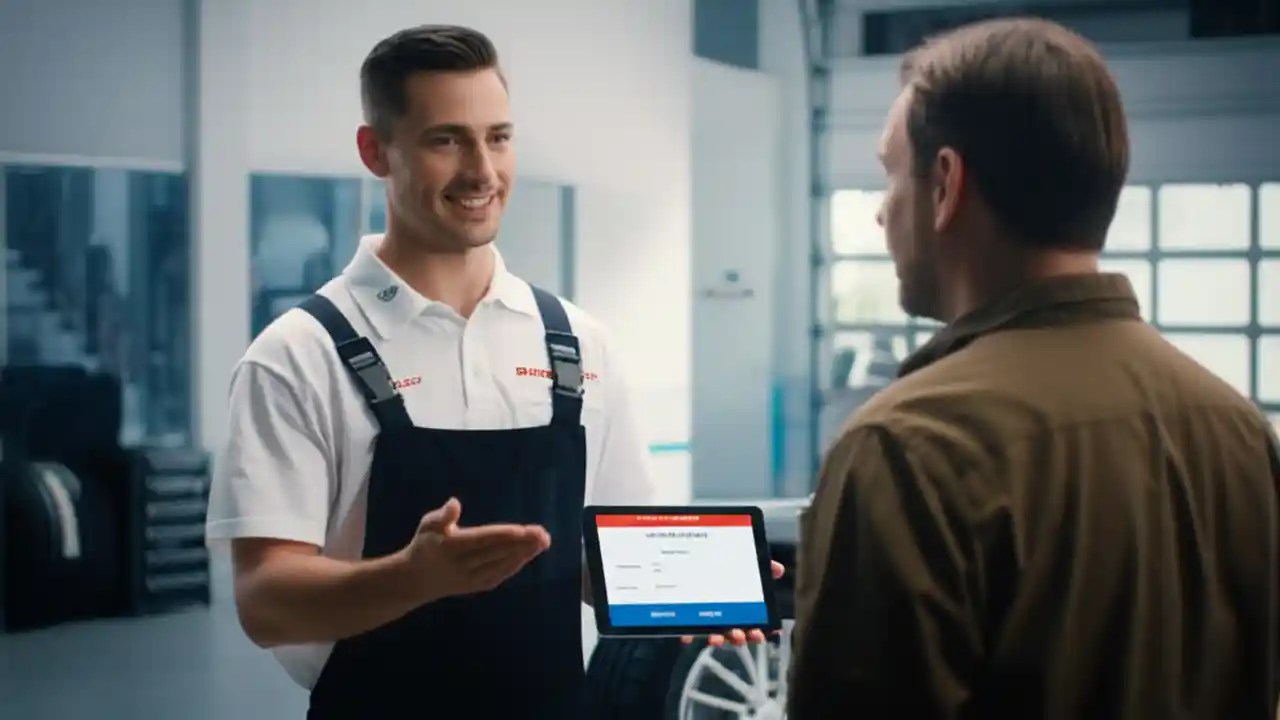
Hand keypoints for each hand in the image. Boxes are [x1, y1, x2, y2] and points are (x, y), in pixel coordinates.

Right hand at [401, 497, 549, 603]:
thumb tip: (455, 502)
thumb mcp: (427, 525)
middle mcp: (461, 565)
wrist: (415, 580)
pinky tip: (529, 553)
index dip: (502, 535)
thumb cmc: (425, 544)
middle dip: (521, 544)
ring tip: (543, 541)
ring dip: (523, 554)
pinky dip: (515, 564)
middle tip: (543, 533)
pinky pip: (499, 574)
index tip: (523, 530)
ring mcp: (470, 578)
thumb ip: (442, 515)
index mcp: (449, 547)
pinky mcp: (476, 586)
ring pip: (500, 565)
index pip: (481, 540)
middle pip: (496, 553)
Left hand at [681, 561, 785, 646]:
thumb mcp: (742, 562)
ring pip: (715, 635)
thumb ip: (761, 566)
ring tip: (719, 637)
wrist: (688, 558)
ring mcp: (706, 619)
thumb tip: (778, 569)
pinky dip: (688, 634)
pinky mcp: (687, 618)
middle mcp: (724, 616)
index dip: (761, 630)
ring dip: (719, 639)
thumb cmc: (720, 564)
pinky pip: (688, 630)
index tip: (768, 632)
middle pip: (735, 634)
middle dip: (741, 637)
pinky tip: (688, 636)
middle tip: (744, 634)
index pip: (753, 624)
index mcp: (739, 608)